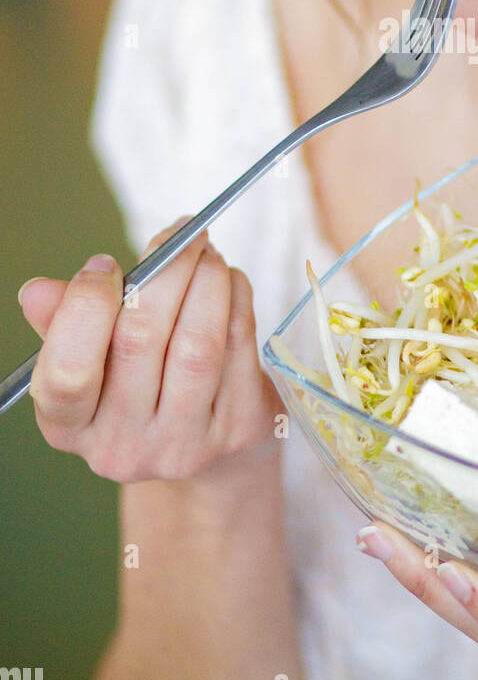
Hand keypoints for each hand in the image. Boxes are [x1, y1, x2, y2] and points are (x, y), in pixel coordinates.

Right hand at [19, 218, 283, 484]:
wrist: (209, 437)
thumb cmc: (140, 381)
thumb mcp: (94, 359)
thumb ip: (66, 323)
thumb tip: (37, 291)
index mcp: (70, 426)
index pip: (68, 374)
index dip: (87, 308)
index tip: (106, 264)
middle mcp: (122, 445)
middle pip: (140, 341)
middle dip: (164, 271)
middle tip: (180, 234)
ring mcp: (183, 445)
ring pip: (197, 343)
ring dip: (206, 279)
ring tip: (206, 249)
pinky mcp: (238, 429)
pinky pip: (238, 345)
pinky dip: (236, 298)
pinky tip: (229, 280)